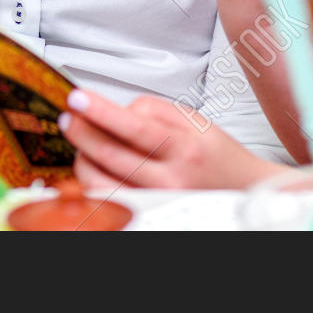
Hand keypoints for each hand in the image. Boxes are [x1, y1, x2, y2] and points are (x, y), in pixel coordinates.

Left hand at [59, 89, 287, 189]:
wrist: (243, 190)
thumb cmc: (215, 154)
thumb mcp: (194, 120)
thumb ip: (155, 110)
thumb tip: (116, 110)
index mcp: (186, 146)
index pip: (134, 126)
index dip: (101, 111)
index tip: (78, 98)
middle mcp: (173, 178)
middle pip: (112, 155)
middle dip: (83, 133)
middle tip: (69, 117)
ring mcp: (159, 201)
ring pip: (104, 183)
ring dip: (83, 159)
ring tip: (81, 143)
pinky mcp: (150, 214)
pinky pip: (109, 200)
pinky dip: (93, 183)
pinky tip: (90, 166)